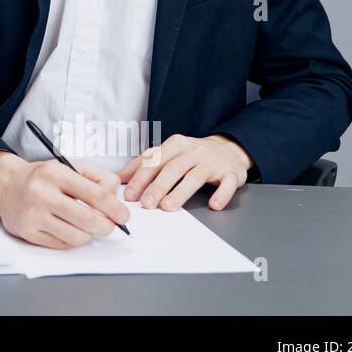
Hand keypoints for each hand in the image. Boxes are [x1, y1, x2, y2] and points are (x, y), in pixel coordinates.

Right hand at [0, 151, 130, 248]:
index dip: (115, 208)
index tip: (123, 215)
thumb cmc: (43, 177)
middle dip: (106, 226)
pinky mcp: (28, 233)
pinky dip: (72, 240)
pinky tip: (68, 228)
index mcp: (55, 173)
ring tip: (86, 225)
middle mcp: (42, 194)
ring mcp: (33, 215)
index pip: (95, 194)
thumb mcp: (70, 166)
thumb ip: (98, 178)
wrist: (6, 185)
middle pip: (88, 220)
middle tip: (109, 225)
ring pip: (77, 237)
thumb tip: (115, 200)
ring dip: (89, 234)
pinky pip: (62, 245)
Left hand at [116, 134, 252, 211]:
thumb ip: (145, 163)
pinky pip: (227, 183)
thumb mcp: (168, 153)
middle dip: (157, 186)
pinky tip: (213, 205)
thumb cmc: (192, 155)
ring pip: (195, 176)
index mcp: (176, 144)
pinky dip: (221, 194)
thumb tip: (120, 177)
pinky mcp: (231, 173)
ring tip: (168, 206)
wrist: (229, 149)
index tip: (130, 194)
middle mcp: (194, 151)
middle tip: (146, 204)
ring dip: (181, 192)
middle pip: (173, 168)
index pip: (155, 161)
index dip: (141, 178)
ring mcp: (213, 161)